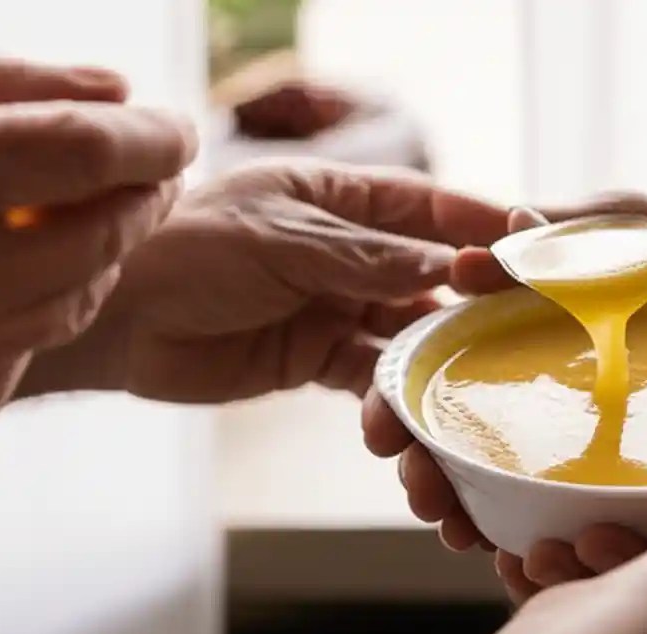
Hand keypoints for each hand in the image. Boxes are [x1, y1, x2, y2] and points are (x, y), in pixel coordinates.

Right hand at [0, 58, 195, 472]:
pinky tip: (5, 284)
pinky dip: (37, 312)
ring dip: (99, 253)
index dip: (149, 138)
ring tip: (85, 215)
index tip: (173, 129)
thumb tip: (120, 91)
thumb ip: (2, 87)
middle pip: (104, 235)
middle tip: (150, 170)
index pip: (85, 154)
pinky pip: (30, 355)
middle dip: (143, 197)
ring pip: (79, 300)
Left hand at [20, 159, 509, 402]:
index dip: (483, 224)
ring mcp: (335, 305)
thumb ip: (366, 258)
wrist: (114, 319)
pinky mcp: (315, 357)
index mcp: (340, 196)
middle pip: (432, 274)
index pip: (430, 205)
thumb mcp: (283, 241)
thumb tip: (451, 265)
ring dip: (435, 363)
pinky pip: (371, 378)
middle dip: (473, 303)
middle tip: (518, 334)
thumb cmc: (187, 249)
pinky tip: (399, 424)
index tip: (532, 247)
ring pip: (409, 334)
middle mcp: (348, 250)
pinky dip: (390, 401)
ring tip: (458, 392)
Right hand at [359, 193, 646, 578]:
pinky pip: (560, 533)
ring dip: (465, 518)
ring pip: (492, 499)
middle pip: (447, 449)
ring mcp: (563, 454)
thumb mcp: (633, 232)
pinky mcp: (610, 493)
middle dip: (420, 475)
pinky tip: (525, 558)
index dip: (394, 407)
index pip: (429, 378)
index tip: (382, 432)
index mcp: (511, 341)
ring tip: (463, 532)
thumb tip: (499, 235)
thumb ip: (571, 233)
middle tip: (423, 492)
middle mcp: (524, 405)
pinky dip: (532, 550)